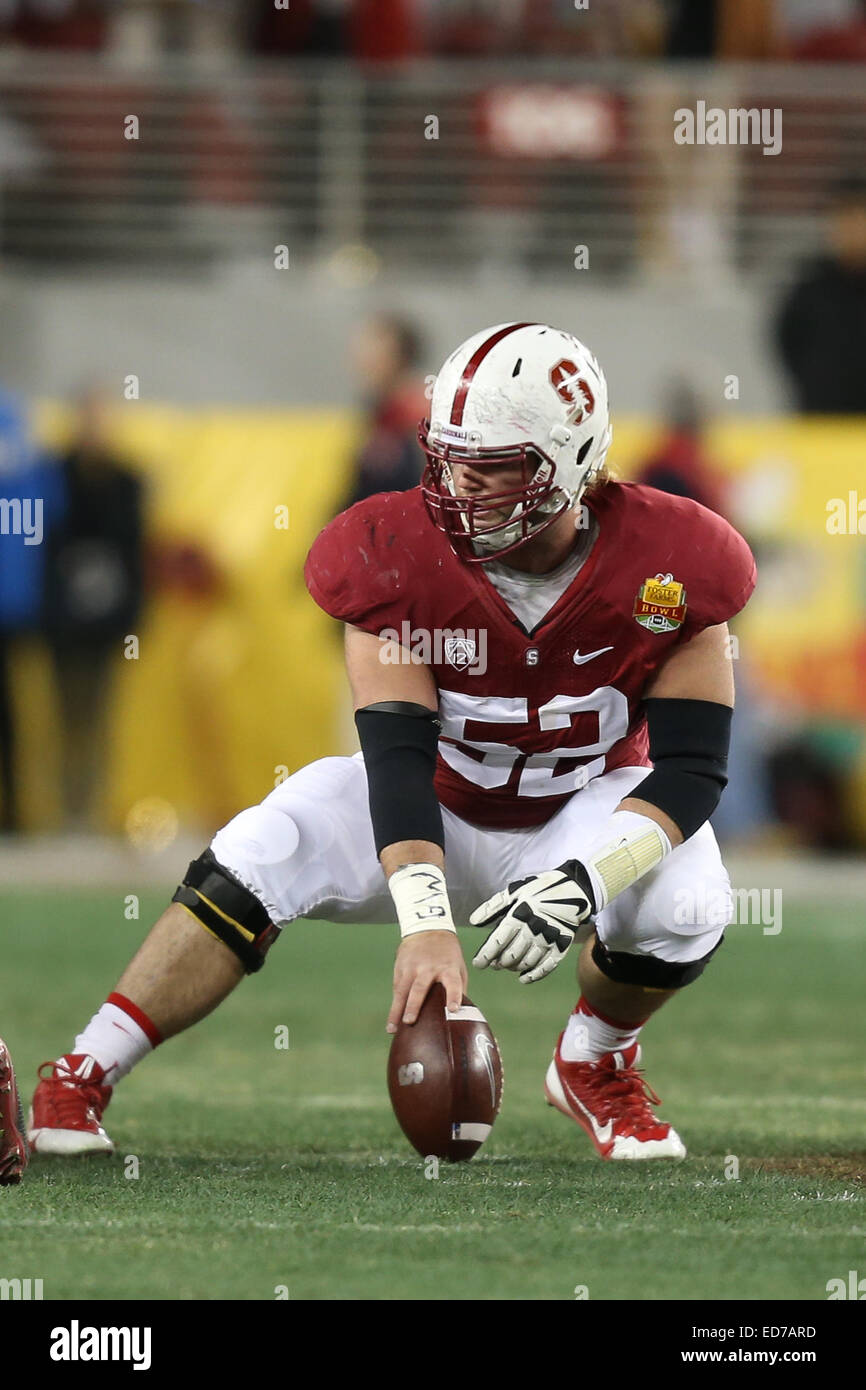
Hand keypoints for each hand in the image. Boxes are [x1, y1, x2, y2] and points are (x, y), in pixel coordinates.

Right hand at [387, 931, 466, 1032]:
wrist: (427, 929)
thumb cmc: (447, 953)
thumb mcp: (458, 966)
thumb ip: (459, 988)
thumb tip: (462, 1014)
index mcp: (448, 968)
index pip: (453, 983)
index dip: (454, 996)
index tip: (453, 1009)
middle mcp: (429, 968)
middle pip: (420, 988)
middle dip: (414, 1005)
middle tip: (409, 1022)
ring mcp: (412, 967)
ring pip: (403, 990)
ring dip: (397, 1010)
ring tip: (393, 1028)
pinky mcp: (400, 968)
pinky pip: (396, 988)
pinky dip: (394, 1005)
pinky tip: (393, 1020)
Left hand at [470, 861, 594, 983]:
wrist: (573, 890)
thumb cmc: (539, 890)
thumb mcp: (514, 892)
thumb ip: (493, 907)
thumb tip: (474, 921)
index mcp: (520, 914)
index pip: (499, 940)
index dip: (486, 955)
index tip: (478, 964)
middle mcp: (534, 929)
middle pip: (512, 954)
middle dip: (499, 963)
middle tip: (494, 964)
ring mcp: (549, 939)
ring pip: (526, 962)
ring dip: (514, 967)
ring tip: (507, 966)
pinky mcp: (562, 946)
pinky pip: (546, 967)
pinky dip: (533, 975)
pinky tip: (523, 978)